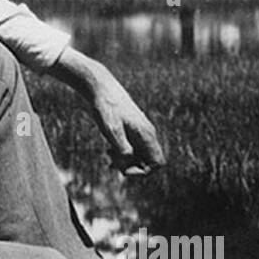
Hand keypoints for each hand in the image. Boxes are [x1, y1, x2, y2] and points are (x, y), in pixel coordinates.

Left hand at [79, 59, 165, 176]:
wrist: (100, 87)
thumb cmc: (105, 107)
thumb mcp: (111, 130)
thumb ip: (121, 148)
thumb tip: (129, 163)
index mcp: (146, 134)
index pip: (158, 163)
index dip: (144, 172)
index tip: (124, 169)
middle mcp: (147, 133)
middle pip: (149, 161)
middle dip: (132, 167)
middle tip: (112, 162)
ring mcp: (140, 131)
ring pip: (140, 155)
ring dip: (126, 161)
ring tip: (109, 156)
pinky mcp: (132, 128)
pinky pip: (133, 147)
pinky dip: (122, 153)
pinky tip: (109, 151)